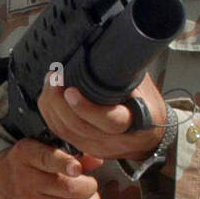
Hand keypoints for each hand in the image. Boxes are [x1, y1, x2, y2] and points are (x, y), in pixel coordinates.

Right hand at [0, 141, 105, 198]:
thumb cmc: (25, 160)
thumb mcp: (39, 146)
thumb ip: (69, 152)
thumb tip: (97, 160)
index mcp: (27, 155)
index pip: (47, 159)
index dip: (65, 164)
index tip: (77, 168)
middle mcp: (28, 180)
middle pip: (65, 188)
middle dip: (88, 187)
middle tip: (91, 184)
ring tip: (93, 198)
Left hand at [36, 71, 166, 161]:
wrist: (151, 136)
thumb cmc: (147, 105)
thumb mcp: (142, 85)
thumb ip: (123, 74)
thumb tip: (102, 50)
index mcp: (135, 124)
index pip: (109, 121)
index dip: (86, 108)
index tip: (70, 90)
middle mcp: (115, 140)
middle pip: (79, 127)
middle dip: (59, 102)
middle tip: (54, 78)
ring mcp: (98, 147)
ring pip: (66, 131)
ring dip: (52, 106)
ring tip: (49, 82)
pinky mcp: (85, 148)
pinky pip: (62, 133)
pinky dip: (51, 115)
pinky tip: (48, 98)